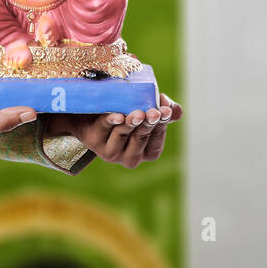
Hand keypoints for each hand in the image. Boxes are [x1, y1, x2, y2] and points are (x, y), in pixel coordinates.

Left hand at [49, 92, 180, 168]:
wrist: (90, 112)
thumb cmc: (125, 111)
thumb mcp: (146, 110)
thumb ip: (162, 111)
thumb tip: (176, 111)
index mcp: (144, 153)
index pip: (155, 146)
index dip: (161, 129)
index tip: (165, 110)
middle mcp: (128, 157)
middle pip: (140, 140)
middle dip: (148, 125)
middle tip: (154, 112)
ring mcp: (109, 151)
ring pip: (122, 136)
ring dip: (130, 124)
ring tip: (137, 112)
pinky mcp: (92, 140)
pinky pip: (103, 129)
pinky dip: (111, 121)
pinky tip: (118, 116)